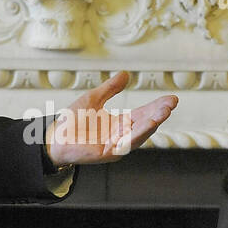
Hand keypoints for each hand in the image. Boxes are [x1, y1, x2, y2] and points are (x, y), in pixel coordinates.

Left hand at [45, 71, 176, 165]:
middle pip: (145, 124)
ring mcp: (116, 146)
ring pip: (139, 135)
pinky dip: (138, 134)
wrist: (54, 138)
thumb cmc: (73, 122)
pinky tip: (147, 125)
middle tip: (172, 103)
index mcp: (121, 124)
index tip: (171, 98)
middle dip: (159, 114)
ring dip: (152, 124)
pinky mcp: (109, 153)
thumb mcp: (94, 99)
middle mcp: (122, 136)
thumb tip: (125, 74)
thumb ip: (110, 88)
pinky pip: (126, 144)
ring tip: (164, 113)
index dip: (157, 106)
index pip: (144, 114)